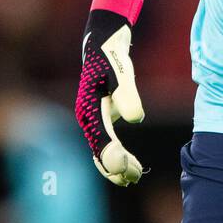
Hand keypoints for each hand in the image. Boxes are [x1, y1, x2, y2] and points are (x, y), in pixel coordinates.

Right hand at [75, 8, 145, 185]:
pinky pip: (106, 144)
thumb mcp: (121, 74)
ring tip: (134, 176)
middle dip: (115, 167)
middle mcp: (87, 118)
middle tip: (134, 177)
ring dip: (117, 166)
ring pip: (102, 151)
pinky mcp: (101, 118)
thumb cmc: (111, 58)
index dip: (112, 158)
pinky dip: (117, 156)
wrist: (104, 45)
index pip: (100, 141)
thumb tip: (136, 119)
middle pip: (99, 151)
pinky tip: (130, 165)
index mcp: (88, 110)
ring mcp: (93, 120)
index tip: (126, 169)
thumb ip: (127, 95)